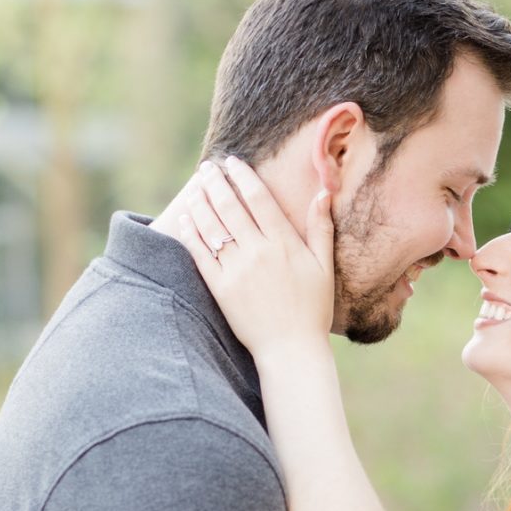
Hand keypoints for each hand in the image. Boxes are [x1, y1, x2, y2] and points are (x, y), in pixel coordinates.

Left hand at [179, 158, 334, 357]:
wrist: (291, 348)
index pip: (259, 199)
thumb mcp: (324, 266)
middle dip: (216, 182)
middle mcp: (258, 252)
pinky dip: (191, 234)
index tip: (232, 162)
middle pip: (230, 207)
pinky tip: (186, 219)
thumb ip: (321, 228)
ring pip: (212, 226)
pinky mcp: (220, 288)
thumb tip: (324, 192)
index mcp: (284, 244)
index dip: (243, 176)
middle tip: (207, 167)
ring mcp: (236, 270)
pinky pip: (201, 254)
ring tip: (195, 186)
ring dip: (200, 202)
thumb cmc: (313, 309)